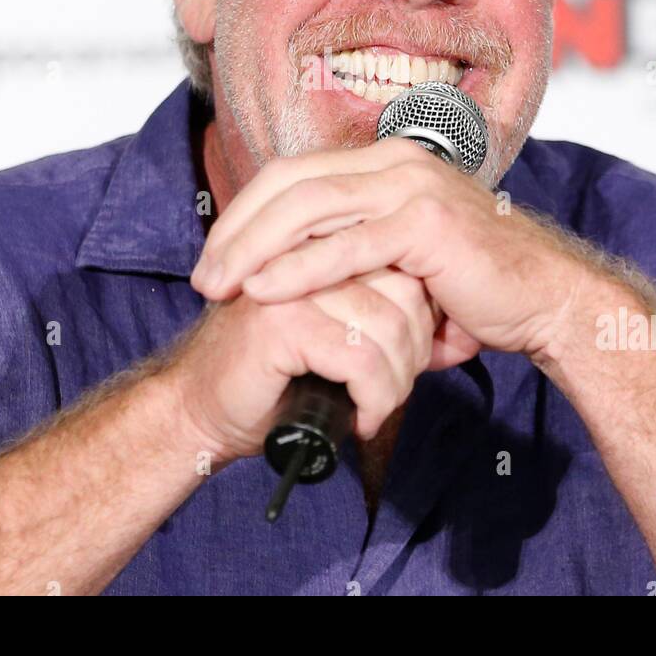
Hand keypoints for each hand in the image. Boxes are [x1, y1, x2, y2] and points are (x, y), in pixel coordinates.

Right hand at [167, 267, 471, 463]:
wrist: (202, 409)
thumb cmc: (273, 374)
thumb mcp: (338, 329)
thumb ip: (380, 309)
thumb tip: (453, 326)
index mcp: (318, 237)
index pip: (401, 255)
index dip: (422, 311)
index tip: (418, 353)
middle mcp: (304, 247)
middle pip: (404, 285)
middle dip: (414, 346)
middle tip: (395, 386)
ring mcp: (289, 280)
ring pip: (388, 324)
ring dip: (396, 380)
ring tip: (376, 404)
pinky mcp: (281, 322)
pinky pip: (362, 358)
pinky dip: (375, 398)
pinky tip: (361, 418)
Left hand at [190, 138, 602, 364]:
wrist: (547, 299)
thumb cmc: (478, 286)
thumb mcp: (406, 261)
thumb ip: (360, 256)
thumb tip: (306, 277)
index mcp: (388, 162)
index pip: (296, 174)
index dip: (248, 212)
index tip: (217, 255)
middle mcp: (395, 161)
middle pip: (290, 183)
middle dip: (236, 229)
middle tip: (202, 274)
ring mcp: (410, 185)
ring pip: (308, 207)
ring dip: (252, 248)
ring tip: (216, 285)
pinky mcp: (424, 222)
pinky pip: (345, 246)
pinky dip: (296, 268)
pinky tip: (262, 290)